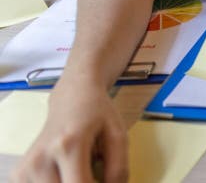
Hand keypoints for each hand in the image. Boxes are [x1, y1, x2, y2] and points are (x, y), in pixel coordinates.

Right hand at [12, 80, 127, 182]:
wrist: (71, 98)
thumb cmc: (97, 115)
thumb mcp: (118, 135)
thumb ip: (118, 168)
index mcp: (68, 145)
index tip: (106, 182)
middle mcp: (41, 158)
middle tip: (93, 173)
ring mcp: (26, 168)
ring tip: (79, 172)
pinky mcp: (19, 174)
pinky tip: (65, 174)